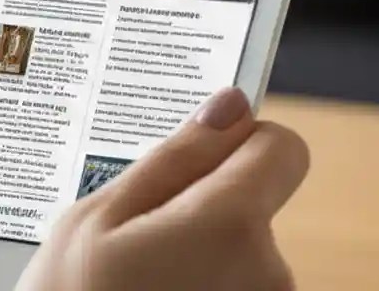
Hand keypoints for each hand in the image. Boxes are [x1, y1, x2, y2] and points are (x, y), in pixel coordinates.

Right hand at [16, 88, 308, 290]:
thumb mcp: (95, 221)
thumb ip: (172, 160)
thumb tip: (228, 106)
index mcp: (228, 225)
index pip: (283, 149)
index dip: (239, 145)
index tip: (195, 163)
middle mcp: (268, 273)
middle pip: (254, 209)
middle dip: (201, 216)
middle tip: (134, 249)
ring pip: (242, 260)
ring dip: (199, 267)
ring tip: (137, 290)